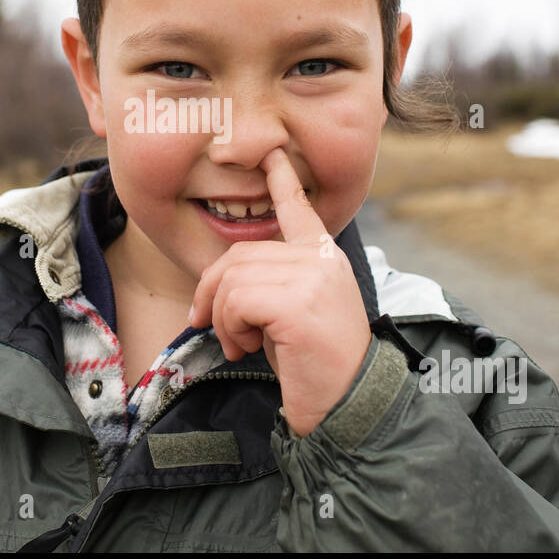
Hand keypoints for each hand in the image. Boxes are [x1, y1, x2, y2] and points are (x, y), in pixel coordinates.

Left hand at [189, 147, 372, 437]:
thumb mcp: (290, 314)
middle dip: (212, 292)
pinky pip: (237, 301)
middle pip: (240, 255)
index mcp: (324, 258)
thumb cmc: (315, 365)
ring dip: (224, 317)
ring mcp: (312, 277)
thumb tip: (221, 285)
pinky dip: (230, 327)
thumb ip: (269, 285)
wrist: (346, 403)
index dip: (283, 182)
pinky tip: (248, 347)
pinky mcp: (298, 302)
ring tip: (241, 343)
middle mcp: (321, 259)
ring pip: (233, 279)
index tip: (272, 155)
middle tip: (211, 327)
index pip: (300, 210)